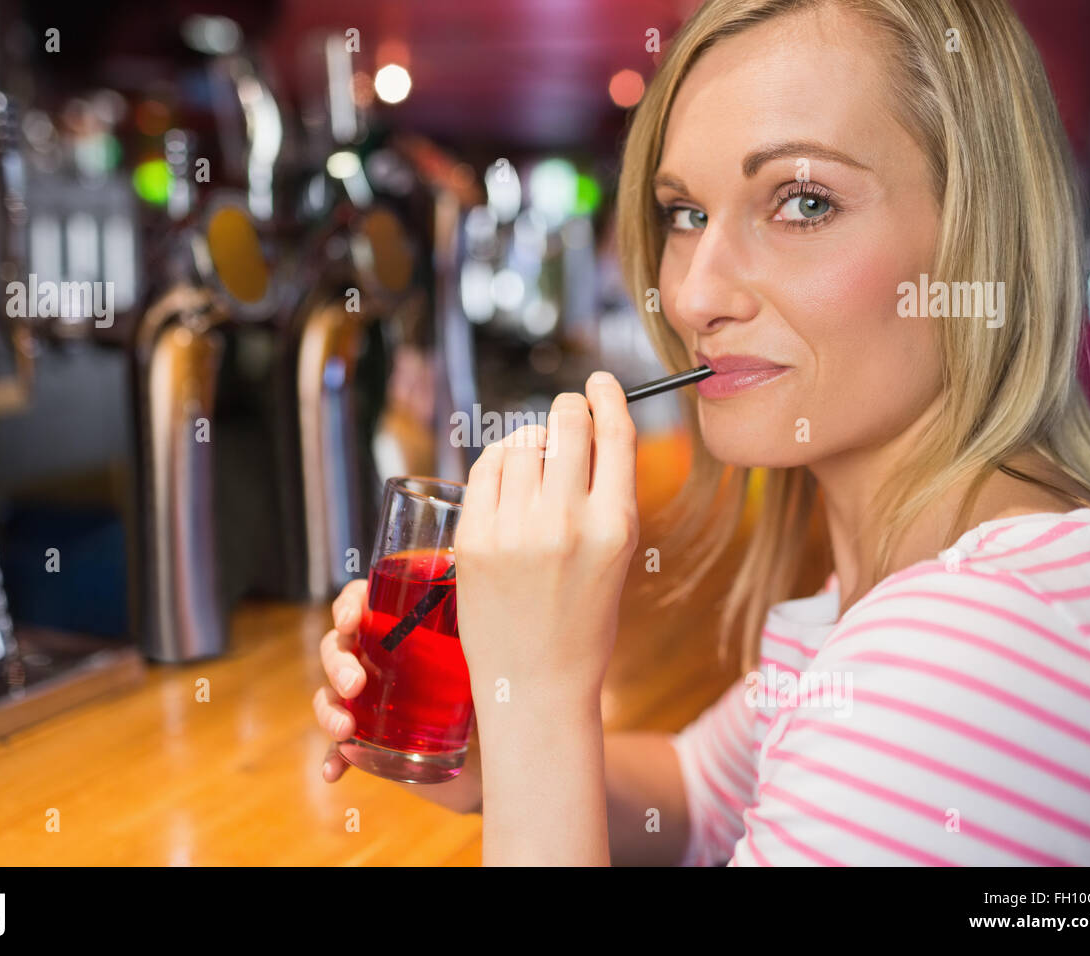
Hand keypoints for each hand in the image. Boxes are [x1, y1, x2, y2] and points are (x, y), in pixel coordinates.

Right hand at [313, 578, 482, 812]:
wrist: (505, 754)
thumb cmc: (497, 691)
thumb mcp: (490, 653)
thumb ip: (482, 621)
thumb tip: (472, 576)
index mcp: (402, 629)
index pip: (362, 603)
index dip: (347, 605)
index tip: (349, 620)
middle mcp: (380, 660)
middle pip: (338, 648)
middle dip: (337, 663)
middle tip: (354, 685)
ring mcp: (370, 703)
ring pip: (330, 695)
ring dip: (328, 710)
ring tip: (345, 730)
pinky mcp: (372, 743)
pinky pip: (340, 748)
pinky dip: (332, 758)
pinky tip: (333, 771)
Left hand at [454, 370, 639, 711]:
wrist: (535, 685)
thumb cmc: (582, 623)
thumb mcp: (615, 558)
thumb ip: (604, 496)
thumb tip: (584, 432)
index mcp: (615, 527)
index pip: (615, 433)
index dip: (607, 395)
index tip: (599, 382)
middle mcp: (566, 522)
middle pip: (567, 423)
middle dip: (569, 409)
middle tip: (566, 415)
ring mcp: (515, 531)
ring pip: (522, 441)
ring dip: (531, 440)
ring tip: (534, 463)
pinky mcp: (474, 540)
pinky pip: (485, 468)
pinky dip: (498, 461)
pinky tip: (506, 474)